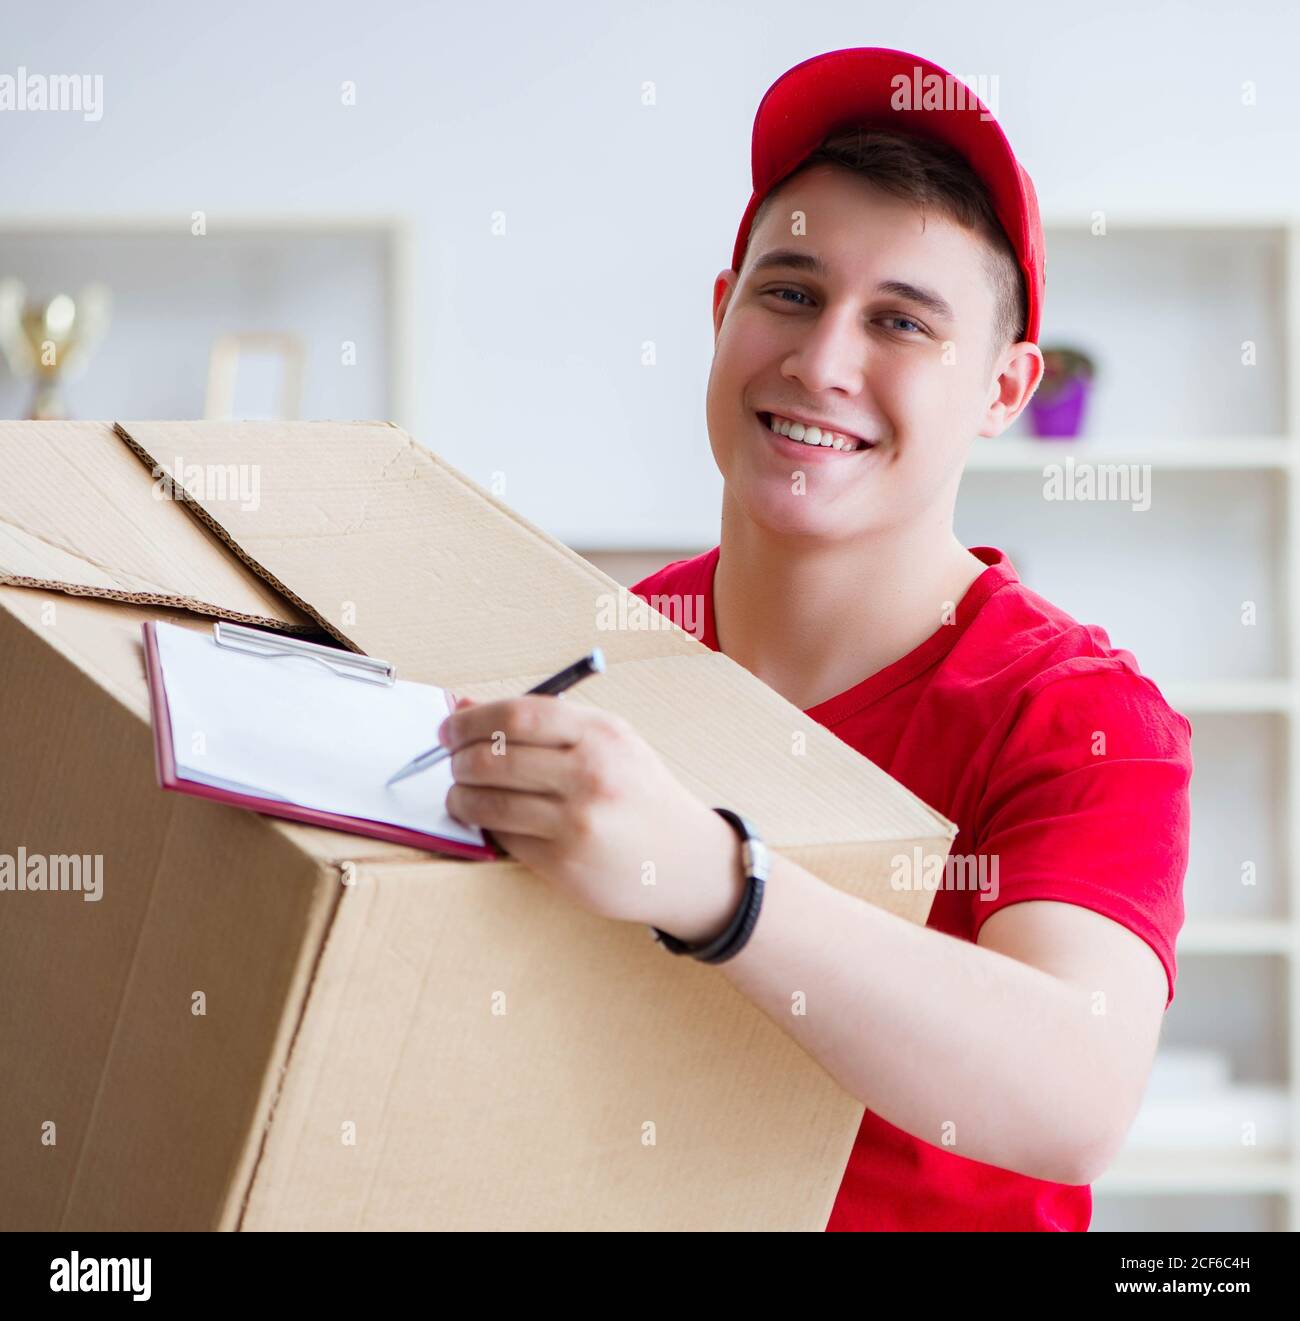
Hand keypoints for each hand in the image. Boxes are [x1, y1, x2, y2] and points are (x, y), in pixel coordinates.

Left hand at [440, 693, 745, 938]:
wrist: (685, 859)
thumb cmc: (638, 793)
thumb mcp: (606, 743)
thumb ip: (541, 724)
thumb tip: (463, 708)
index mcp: (601, 734)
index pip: (516, 715)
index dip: (470, 722)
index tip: (449, 730)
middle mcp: (591, 774)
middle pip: (492, 759)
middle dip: (457, 760)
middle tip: (452, 763)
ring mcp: (577, 821)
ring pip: (488, 802)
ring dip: (460, 797)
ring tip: (461, 795)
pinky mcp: (564, 863)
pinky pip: (504, 837)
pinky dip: (487, 827)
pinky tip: (494, 821)